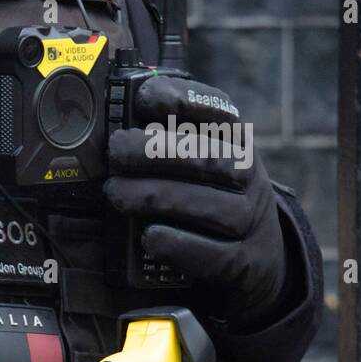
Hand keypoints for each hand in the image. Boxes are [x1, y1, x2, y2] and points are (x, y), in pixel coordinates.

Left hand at [104, 77, 284, 324]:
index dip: (184, 101)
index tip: (144, 99)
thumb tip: (105, 128)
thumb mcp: (196, 163)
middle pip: (208, 158)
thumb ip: (162, 143)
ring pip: (208, 205)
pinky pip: (214, 254)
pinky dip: (178, 244)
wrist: (255, 258)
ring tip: (116, 194)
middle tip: (114, 151)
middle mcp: (248, 177)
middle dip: (154, 151)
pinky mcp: (244, 262)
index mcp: (235, 143)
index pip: (220, 112)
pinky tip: (149, 237)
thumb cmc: (205, 199)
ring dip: (156, 196)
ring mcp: (250, 220)